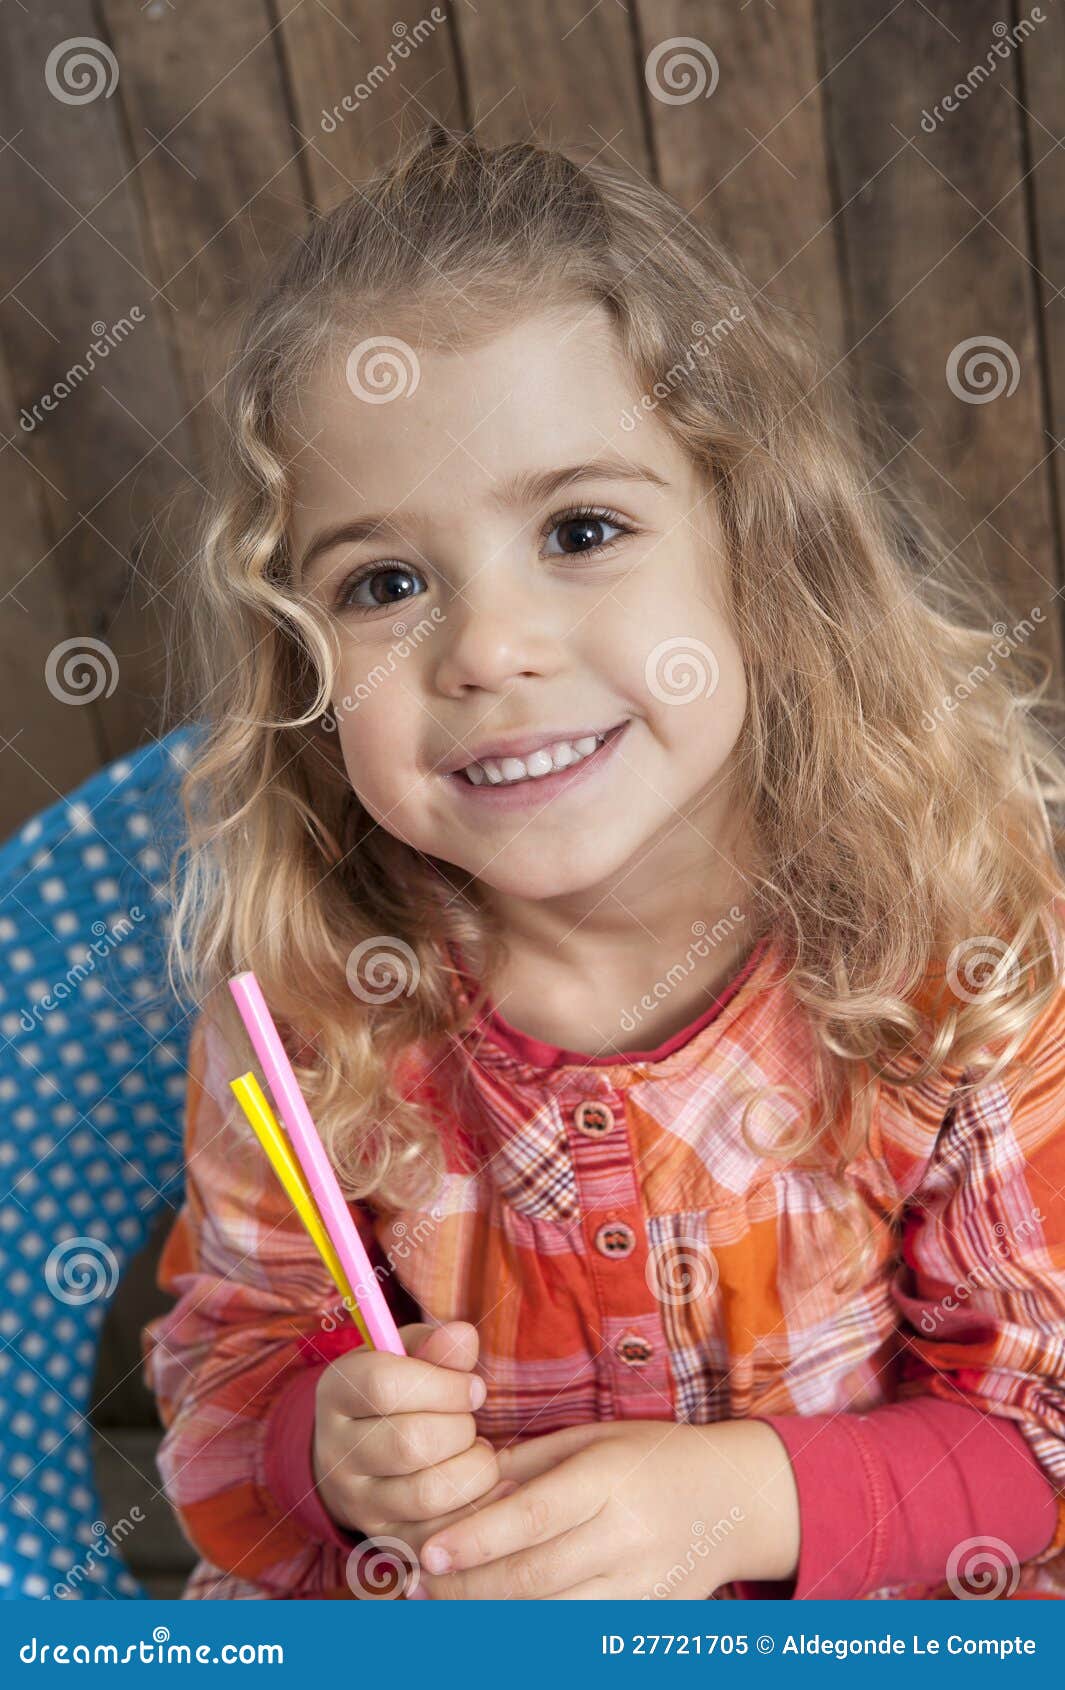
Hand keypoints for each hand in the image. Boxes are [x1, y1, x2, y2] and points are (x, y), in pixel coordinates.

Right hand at [312, 1319, 509, 1542]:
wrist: (353, 1454)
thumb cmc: (392, 1393)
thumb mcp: (404, 1357)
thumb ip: (435, 1345)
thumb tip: (463, 1336)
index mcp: (337, 1392)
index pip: (383, 1385)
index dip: (442, 1384)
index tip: (474, 1387)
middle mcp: (337, 1451)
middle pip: (409, 1442)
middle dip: (460, 1428)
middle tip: (470, 1420)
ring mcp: (356, 1501)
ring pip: (426, 1493)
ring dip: (472, 1468)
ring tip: (475, 1451)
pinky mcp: (384, 1538)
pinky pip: (437, 1537)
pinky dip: (476, 1510)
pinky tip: (491, 1487)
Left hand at [412, 1417, 800, 1599]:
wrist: (734, 1499)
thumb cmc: (653, 1456)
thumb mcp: (593, 1439)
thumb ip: (528, 1465)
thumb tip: (462, 1490)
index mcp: (610, 1480)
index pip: (533, 1518)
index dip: (476, 1539)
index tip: (429, 1551)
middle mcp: (627, 1537)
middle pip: (534, 1577)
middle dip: (468, 1587)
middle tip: (420, 1584)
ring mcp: (641, 1587)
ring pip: (551, 1617)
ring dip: (490, 1617)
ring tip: (442, 1606)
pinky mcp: (647, 1620)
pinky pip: (578, 1637)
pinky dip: (532, 1633)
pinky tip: (494, 1624)